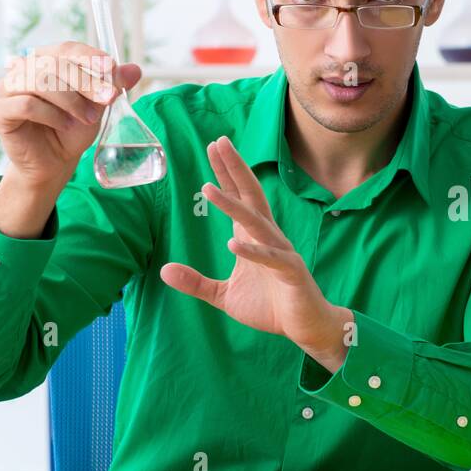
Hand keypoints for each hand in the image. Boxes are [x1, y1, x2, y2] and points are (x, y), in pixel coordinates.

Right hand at [0, 42, 141, 189]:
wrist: (54, 162)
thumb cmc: (72, 129)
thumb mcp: (97, 106)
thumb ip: (111, 86)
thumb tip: (135, 70)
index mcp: (46, 62)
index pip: (66, 49)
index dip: (89, 56)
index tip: (111, 67)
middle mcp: (23, 70)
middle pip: (54, 63)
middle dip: (86, 81)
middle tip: (107, 99)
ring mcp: (7, 88)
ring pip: (39, 80)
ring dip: (70, 99)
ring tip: (87, 118)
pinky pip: (25, 104)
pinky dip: (50, 114)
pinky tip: (63, 125)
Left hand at [159, 136, 353, 370]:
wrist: (306, 327)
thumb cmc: (270, 307)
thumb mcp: (224, 296)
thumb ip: (196, 283)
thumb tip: (164, 271)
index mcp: (253, 238)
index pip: (239, 198)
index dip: (225, 173)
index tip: (213, 147)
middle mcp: (268, 238)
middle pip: (250, 197)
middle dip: (234, 169)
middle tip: (218, 142)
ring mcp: (281, 254)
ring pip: (256, 223)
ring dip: (232, 206)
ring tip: (209, 188)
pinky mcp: (291, 273)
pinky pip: (271, 260)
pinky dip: (253, 252)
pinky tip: (233, 244)